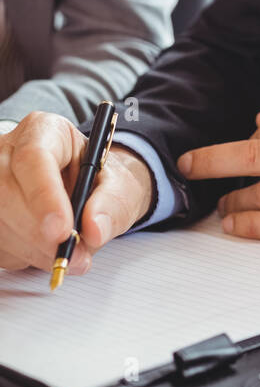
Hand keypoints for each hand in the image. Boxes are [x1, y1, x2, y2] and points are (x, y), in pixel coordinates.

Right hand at [0, 111, 154, 273]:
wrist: (89, 193)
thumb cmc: (101, 181)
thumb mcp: (121, 186)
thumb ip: (112, 204)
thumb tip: (94, 229)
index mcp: (46, 131)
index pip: (33, 157)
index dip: (44, 196)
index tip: (63, 230)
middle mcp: (10, 151)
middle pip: (7, 190)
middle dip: (38, 232)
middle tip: (68, 253)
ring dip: (31, 248)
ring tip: (65, 251)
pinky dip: (21, 255)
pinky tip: (42, 247)